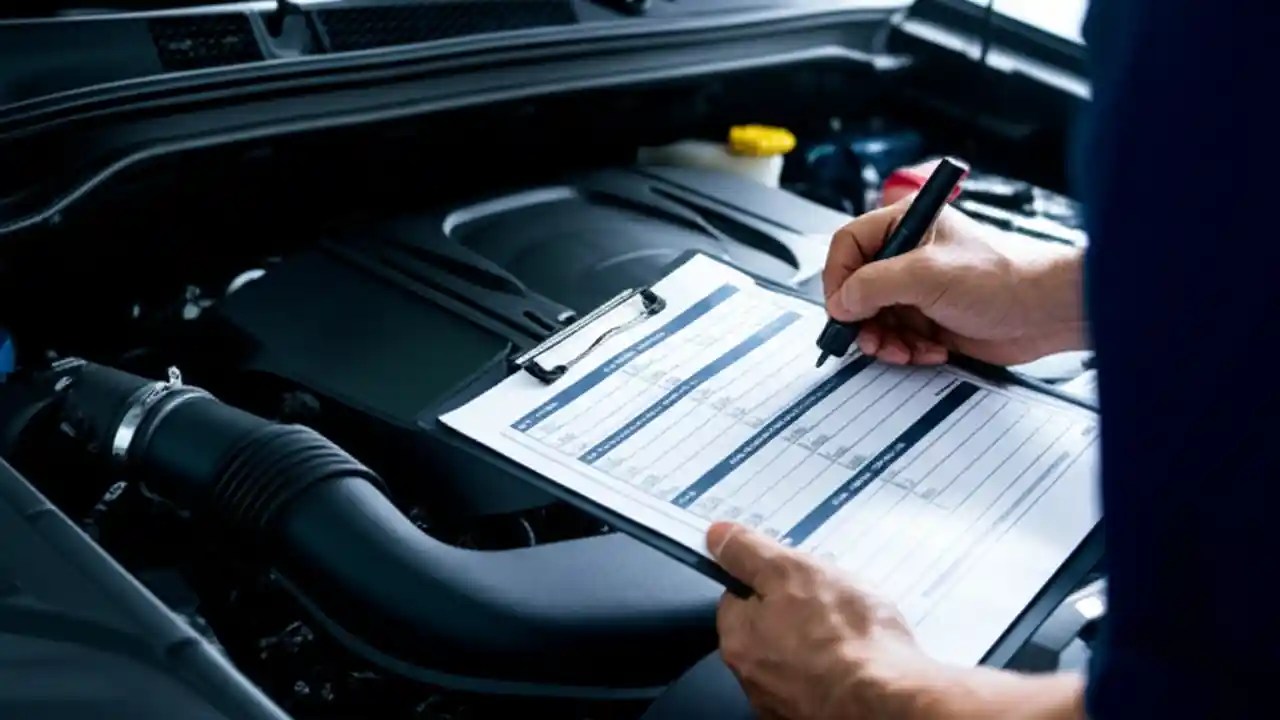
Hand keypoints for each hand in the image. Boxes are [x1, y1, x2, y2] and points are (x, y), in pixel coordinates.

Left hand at [707, 521, 943, 719]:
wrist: (890, 700)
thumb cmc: (845, 638)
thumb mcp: (790, 571)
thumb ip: (749, 553)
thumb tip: (717, 536)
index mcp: (739, 639)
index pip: (739, 598)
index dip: (768, 579)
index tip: (792, 573)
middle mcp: (755, 677)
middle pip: (770, 628)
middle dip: (798, 610)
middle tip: (831, 598)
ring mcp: (786, 701)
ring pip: (800, 656)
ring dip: (820, 641)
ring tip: (855, 629)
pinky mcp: (819, 715)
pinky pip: (825, 681)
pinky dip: (840, 670)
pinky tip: (864, 659)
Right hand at [822, 198, 1086, 366]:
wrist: (1045, 314)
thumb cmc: (1003, 278)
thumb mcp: (927, 274)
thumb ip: (875, 285)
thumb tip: (840, 301)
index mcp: (906, 224)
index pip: (848, 245)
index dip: (838, 277)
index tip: (841, 307)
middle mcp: (907, 255)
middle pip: (856, 287)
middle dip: (862, 318)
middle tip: (868, 337)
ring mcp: (917, 289)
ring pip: (873, 318)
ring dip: (883, 340)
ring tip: (901, 349)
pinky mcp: (927, 318)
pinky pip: (896, 338)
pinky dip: (905, 350)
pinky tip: (928, 350)